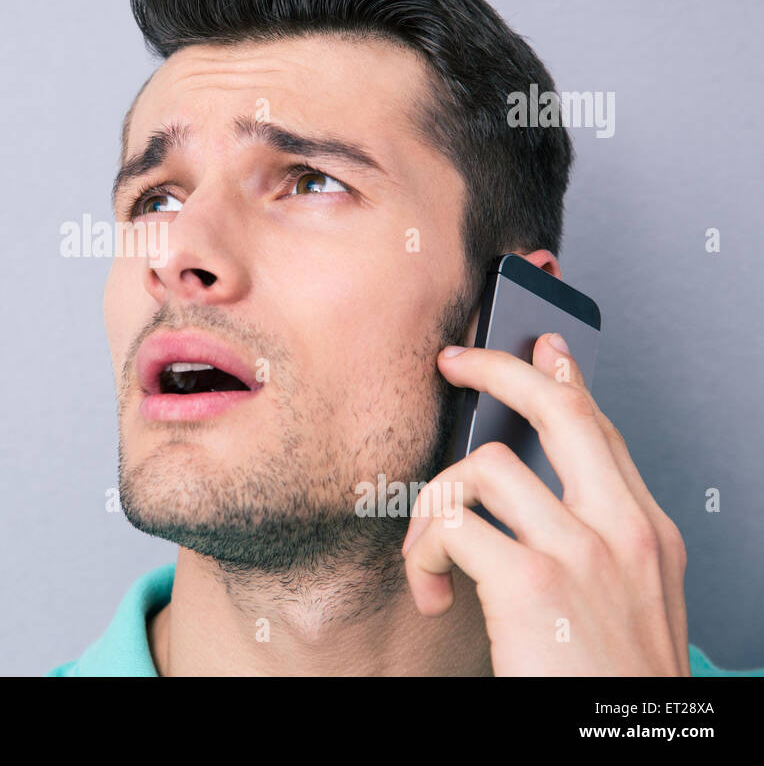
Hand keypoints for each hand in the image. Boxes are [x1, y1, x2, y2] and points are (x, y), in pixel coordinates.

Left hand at [399, 333, 688, 674]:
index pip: (603, 431)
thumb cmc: (609, 686)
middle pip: (559, 410)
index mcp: (646, 535)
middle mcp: (623, 532)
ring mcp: (582, 553)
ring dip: (434, 510)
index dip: (564, 380)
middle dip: (499, 369)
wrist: (629, 750)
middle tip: (454, 362)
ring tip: (433, 562)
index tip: (541, 346)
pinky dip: (424, 556)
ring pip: (482, 468)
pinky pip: (452, 526)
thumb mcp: (625, 605)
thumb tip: (528, 503)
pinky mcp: (533, 584)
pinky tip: (435, 594)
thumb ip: (589, 546)